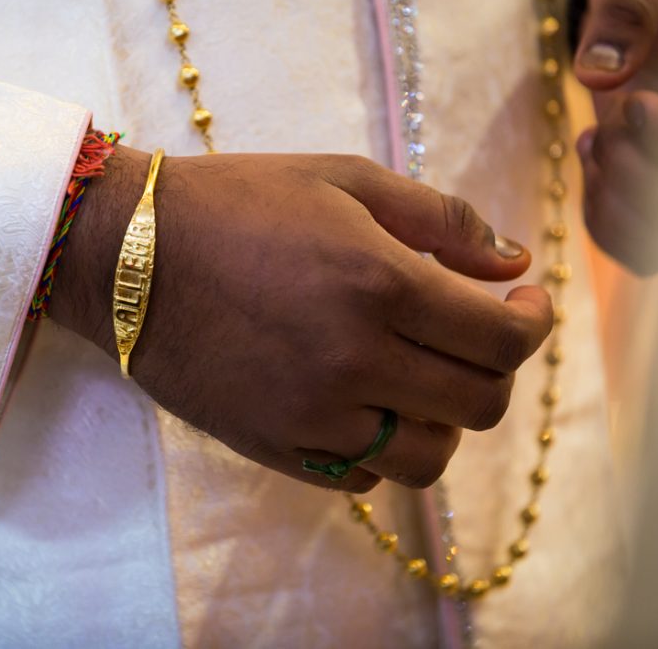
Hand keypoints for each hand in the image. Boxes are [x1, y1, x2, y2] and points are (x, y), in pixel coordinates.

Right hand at [52, 146, 552, 492]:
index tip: (522, 302)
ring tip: (418, 376)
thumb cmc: (235, 202)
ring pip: (427, 458)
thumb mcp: (342, 180)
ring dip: (442, 419)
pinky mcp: (272, 446)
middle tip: (474, 336)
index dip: (532, 323)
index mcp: (379, 284)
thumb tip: (514, 263)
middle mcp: (353, 360)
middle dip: (495, 370)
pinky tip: (361, 403)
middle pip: (478, 405)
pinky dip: (381, 448)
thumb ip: (440, 218)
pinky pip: (361, 478)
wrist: (125, 253)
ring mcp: (310, 415)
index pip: (503, 340)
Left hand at [574, 0, 657, 273]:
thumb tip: (602, 73)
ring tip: (594, 141)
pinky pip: (634, 247)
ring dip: (612, 200)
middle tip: (602, 130)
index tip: (638, 104)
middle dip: (636, 175)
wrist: (649, 20)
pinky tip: (591, 157)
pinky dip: (599, 215)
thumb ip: (629, 13)